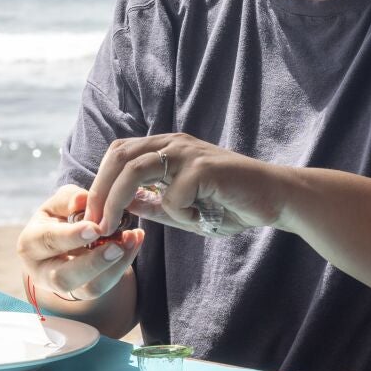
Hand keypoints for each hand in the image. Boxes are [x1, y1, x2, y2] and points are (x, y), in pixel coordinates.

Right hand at [16, 184, 146, 302]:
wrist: (65, 239)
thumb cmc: (60, 216)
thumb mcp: (59, 203)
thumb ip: (69, 198)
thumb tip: (81, 201)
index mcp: (30, 244)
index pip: (48, 242)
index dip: (71, 236)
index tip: (96, 228)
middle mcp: (41, 272)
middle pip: (63, 277)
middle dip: (93, 263)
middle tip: (117, 246)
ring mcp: (63, 287)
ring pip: (88, 288)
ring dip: (113, 267)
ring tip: (131, 241)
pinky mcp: (84, 293)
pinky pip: (105, 285)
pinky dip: (123, 265)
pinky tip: (135, 242)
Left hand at [86, 133, 287, 238]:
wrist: (275, 198)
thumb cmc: (232, 203)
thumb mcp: (186, 208)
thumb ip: (157, 205)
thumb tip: (127, 207)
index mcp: (168, 148)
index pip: (119, 154)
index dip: (101, 183)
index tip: (94, 216)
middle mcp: (175, 143)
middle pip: (119, 156)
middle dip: (100, 191)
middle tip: (94, 224)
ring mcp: (189, 153)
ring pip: (136, 169)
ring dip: (118, 201)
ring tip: (114, 227)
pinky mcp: (205, 168)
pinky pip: (174, 196)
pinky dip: (180, 214)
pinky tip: (201, 218)